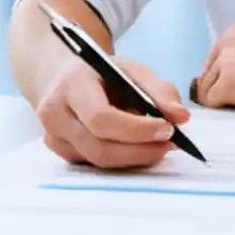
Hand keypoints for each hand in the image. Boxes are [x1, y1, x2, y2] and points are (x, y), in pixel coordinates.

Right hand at [36, 58, 190, 169]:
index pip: (101, 118)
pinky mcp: (60, 152)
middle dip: (140, 151)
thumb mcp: (131, 70)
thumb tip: (181, 117)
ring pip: (98, 161)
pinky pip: (95, 164)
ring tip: (159, 146)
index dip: (136, 130)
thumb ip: (159, 91)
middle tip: (169, 144)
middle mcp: (55, 113)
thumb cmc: (102, 73)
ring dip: (134, 158)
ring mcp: (53, 136)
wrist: (65, 77)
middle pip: (99, 147)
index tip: (167, 129)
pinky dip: (122, 160)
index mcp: (71, 84)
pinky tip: (138, 148)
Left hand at [191, 26, 234, 111]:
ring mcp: (223, 64)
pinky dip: (228, 109)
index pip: (212, 65)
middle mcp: (224, 45)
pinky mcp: (226, 84)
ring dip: (226, 101)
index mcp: (232, 35)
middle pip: (207, 79)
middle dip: (222, 91)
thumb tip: (223, 82)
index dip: (224, 81)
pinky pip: (213, 105)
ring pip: (208, 93)